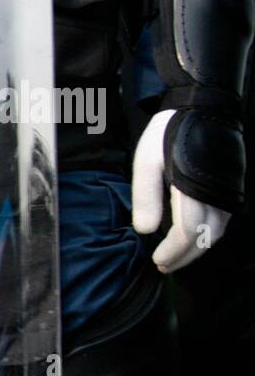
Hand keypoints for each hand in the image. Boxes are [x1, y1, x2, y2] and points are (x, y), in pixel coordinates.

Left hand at [132, 109, 235, 272]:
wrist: (205, 108)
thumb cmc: (170, 133)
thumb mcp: (146, 161)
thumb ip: (145, 197)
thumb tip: (144, 231)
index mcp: (193, 187)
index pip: (187, 231)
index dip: (174, 251)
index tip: (157, 260)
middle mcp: (217, 193)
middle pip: (205, 238)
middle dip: (185, 256)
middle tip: (164, 266)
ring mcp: (228, 191)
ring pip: (217, 232)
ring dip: (197, 249)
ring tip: (175, 258)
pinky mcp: (232, 188)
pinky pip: (223, 221)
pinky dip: (208, 235)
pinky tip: (192, 239)